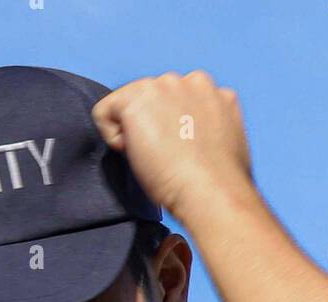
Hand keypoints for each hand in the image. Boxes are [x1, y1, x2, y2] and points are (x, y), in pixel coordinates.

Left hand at [91, 70, 254, 223]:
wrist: (211, 193)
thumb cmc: (219, 185)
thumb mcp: (223, 143)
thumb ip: (206, 127)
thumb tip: (191, 136)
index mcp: (213, 92)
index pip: (176, 100)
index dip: (171, 129)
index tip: (179, 153)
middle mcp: (191, 80)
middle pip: (152, 97)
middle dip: (152, 125)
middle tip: (165, 159)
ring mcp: (163, 86)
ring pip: (130, 103)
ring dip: (134, 131)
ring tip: (155, 159)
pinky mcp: (137, 98)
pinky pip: (104, 112)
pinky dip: (111, 135)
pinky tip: (134, 154)